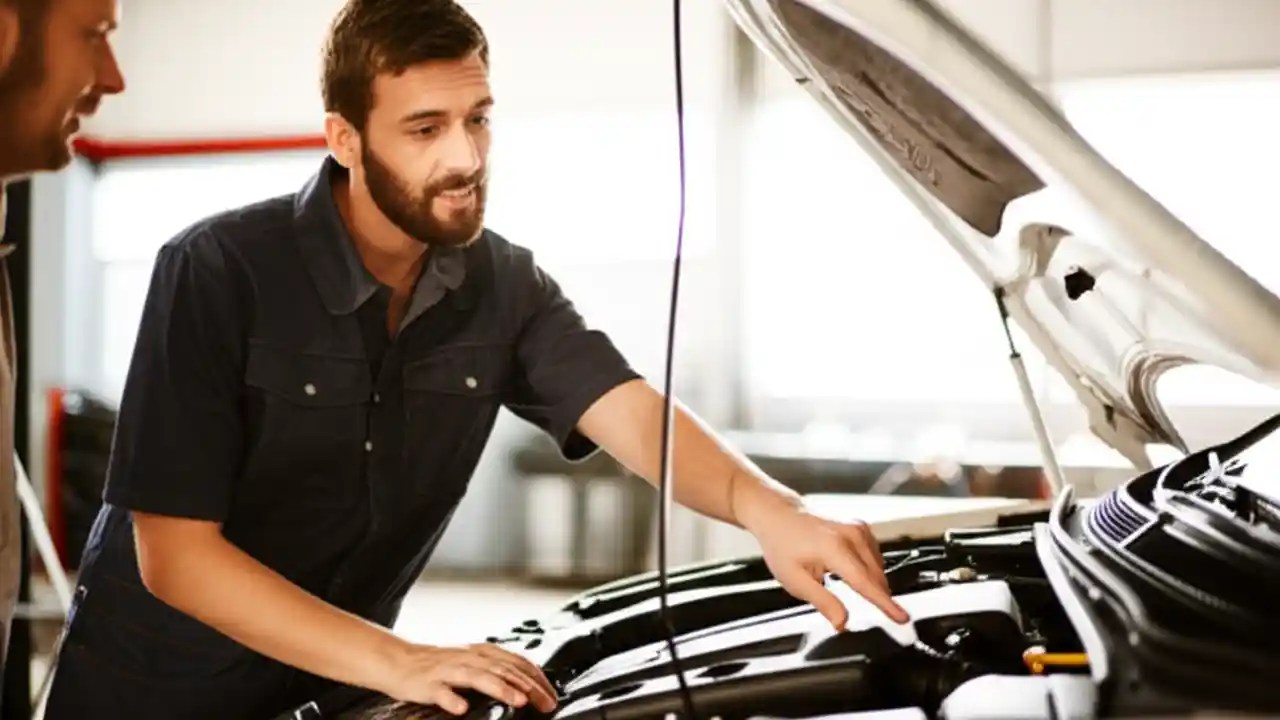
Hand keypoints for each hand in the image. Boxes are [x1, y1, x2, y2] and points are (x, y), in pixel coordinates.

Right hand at [377, 642, 558, 715]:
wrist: (398, 661)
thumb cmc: (438, 664)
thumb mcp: (472, 661)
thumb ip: (496, 669)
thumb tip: (526, 683)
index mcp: (481, 652)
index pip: (516, 661)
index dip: (536, 677)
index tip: (551, 694)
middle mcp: (468, 657)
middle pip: (503, 669)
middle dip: (527, 686)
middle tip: (545, 703)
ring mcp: (448, 669)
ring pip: (477, 676)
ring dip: (499, 688)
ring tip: (517, 700)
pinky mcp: (428, 683)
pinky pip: (441, 691)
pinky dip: (452, 699)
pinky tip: (461, 708)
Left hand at [742, 500, 910, 628]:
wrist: (778, 515)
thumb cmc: (783, 545)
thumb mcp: (796, 581)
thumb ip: (823, 602)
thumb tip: (842, 622)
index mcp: (835, 549)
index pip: (867, 584)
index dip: (885, 604)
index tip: (902, 618)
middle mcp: (851, 535)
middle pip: (876, 577)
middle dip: (875, 596)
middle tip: (861, 609)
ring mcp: (858, 528)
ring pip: (878, 567)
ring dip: (870, 582)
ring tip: (840, 581)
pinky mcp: (860, 526)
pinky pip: (874, 555)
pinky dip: (868, 568)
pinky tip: (848, 570)